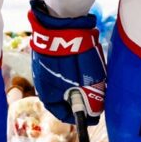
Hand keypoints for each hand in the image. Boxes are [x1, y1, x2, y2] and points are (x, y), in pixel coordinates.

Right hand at [27, 2, 107, 125]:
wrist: (60, 24)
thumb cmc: (72, 57)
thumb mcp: (86, 84)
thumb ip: (91, 101)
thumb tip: (95, 114)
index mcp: (47, 94)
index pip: (63, 113)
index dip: (79, 117)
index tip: (94, 115)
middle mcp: (43, 82)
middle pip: (64, 97)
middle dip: (81, 98)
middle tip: (97, 94)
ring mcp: (45, 67)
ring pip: (65, 81)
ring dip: (79, 82)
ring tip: (94, 77)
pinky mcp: (50, 53)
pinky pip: (64, 67)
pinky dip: (75, 68)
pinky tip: (86, 61)